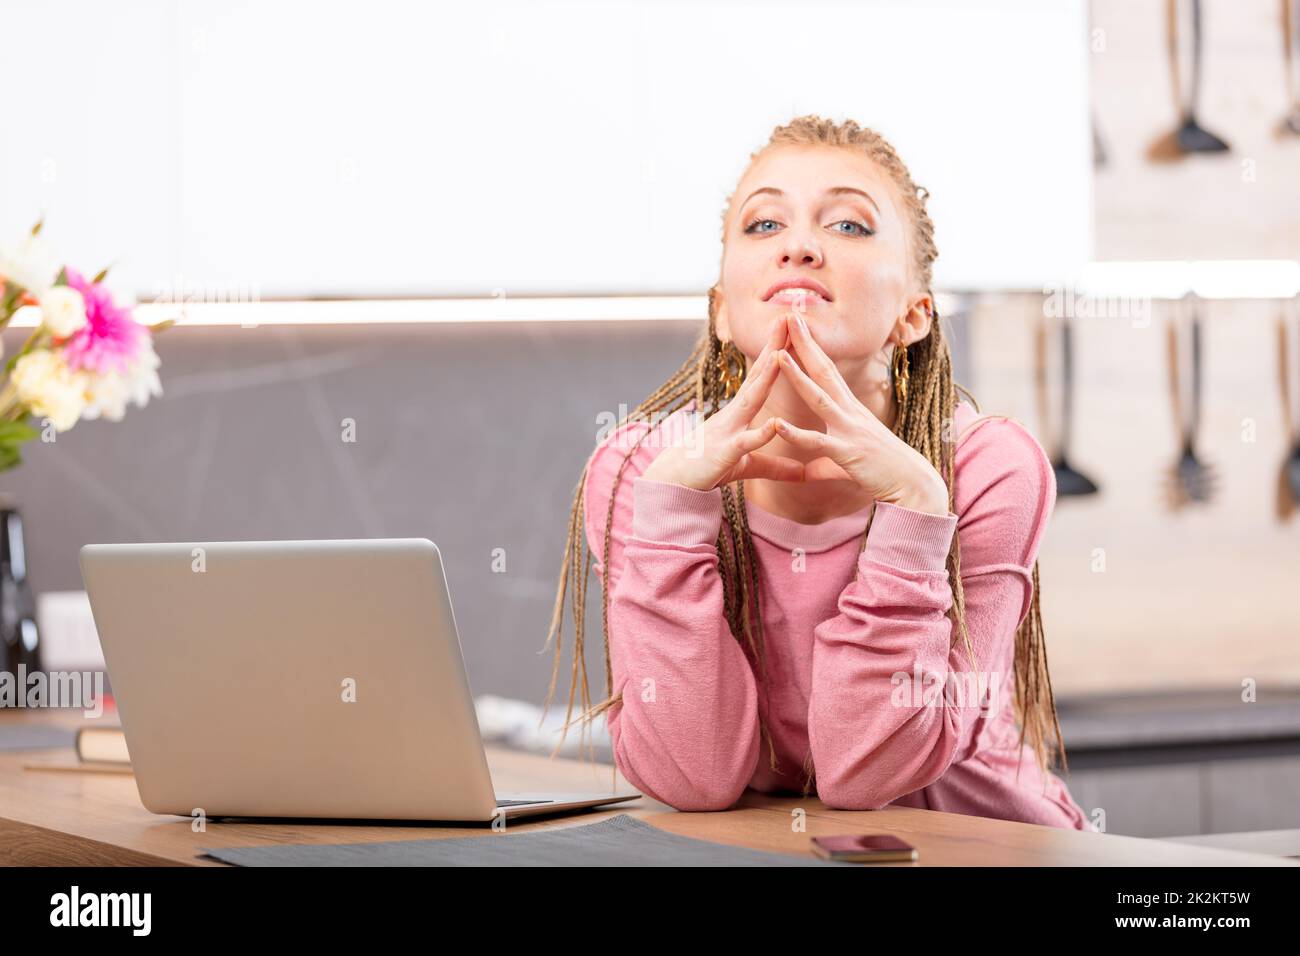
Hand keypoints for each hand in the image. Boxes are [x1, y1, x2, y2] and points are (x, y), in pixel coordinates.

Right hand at [641, 316, 802, 491]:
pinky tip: (775, 423)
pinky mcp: (724, 453)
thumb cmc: (709, 469)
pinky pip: (745, 442)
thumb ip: (776, 466)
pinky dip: (761, 434)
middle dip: (774, 348)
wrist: (674, 484)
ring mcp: (728, 430)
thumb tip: (804, 472)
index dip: (779, 353)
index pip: (763, 377)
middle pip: (758, 376)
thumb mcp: (748, 467)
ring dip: (767, 377)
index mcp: (741, 413)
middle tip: (788, 318)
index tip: (793, 328)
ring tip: (782, 354)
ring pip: (751, 400)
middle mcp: (734, 414)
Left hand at [769, 311, 950, 515]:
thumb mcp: (848, 461)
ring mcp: (848, 430)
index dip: (812, 348)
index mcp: (849, 409)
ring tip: (777, 355)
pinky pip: (817, 442)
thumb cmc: (883, 471)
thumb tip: (807, 470)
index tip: (798, 325)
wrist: (913, 485)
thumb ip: (824, 462)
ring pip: (818, 398)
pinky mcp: (847, 453)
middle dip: (805, 344)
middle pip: (823, 371)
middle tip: (789, 316)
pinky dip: (795, 434)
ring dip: (797, 376)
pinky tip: (776, 424)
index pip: (827, 371)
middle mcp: (849, 413)